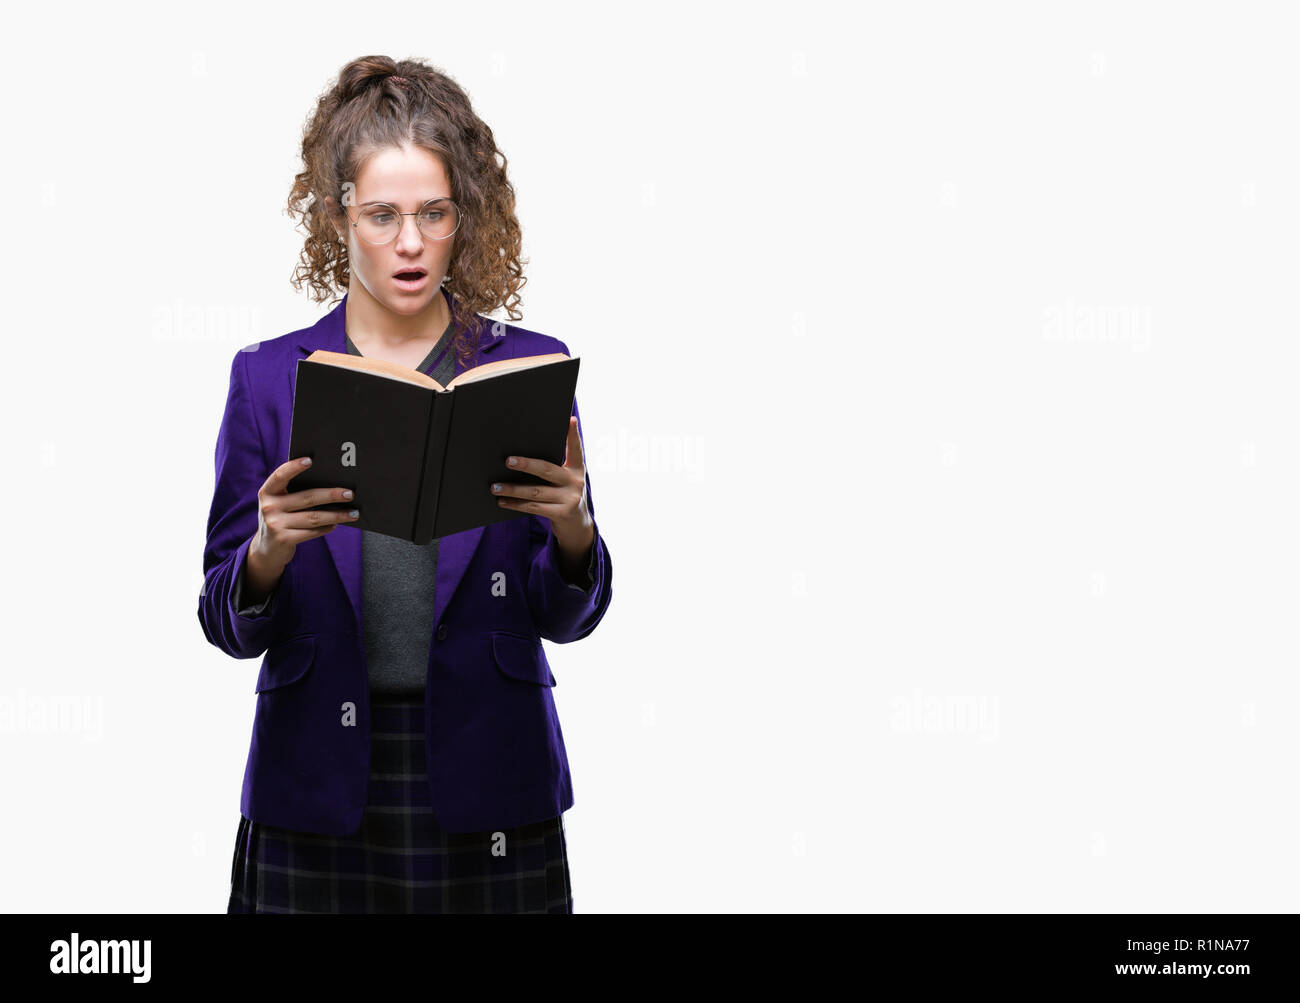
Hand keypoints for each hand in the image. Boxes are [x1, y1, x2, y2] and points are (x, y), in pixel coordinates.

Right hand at [251, 456, 358, 570]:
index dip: (294, 467)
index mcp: (267, 492)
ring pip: (314, 517)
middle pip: (307, 497)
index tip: (310, 460)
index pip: (280, 475)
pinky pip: (312, 531)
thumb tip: (330, 482)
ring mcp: (275, 524)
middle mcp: (269, 506)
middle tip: (350, 494)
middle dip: (331, 495)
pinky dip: (327, 527)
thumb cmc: (280, 518)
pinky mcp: (284, 539)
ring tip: (353, 513)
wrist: (267, 549)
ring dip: (337, 515)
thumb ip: (295, 492)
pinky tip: (336, 524)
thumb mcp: (280, 503)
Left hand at [491, 416, 593, 546]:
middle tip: (507, 461)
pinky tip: (502, 501)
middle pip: (547, 470)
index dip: (573, 434)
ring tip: (495, 487)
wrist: (578, 526)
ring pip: (535, 491)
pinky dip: (516, 504)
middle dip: (526, 465)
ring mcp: (570, 499)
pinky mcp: (562, 514)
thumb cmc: (564, 496)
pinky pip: (533, 507)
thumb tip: (518, 458)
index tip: (569, 420)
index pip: (576, 449)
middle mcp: (576, 482)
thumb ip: (552, 468)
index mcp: (577, 469)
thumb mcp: (565, 480)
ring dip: (512, 489)